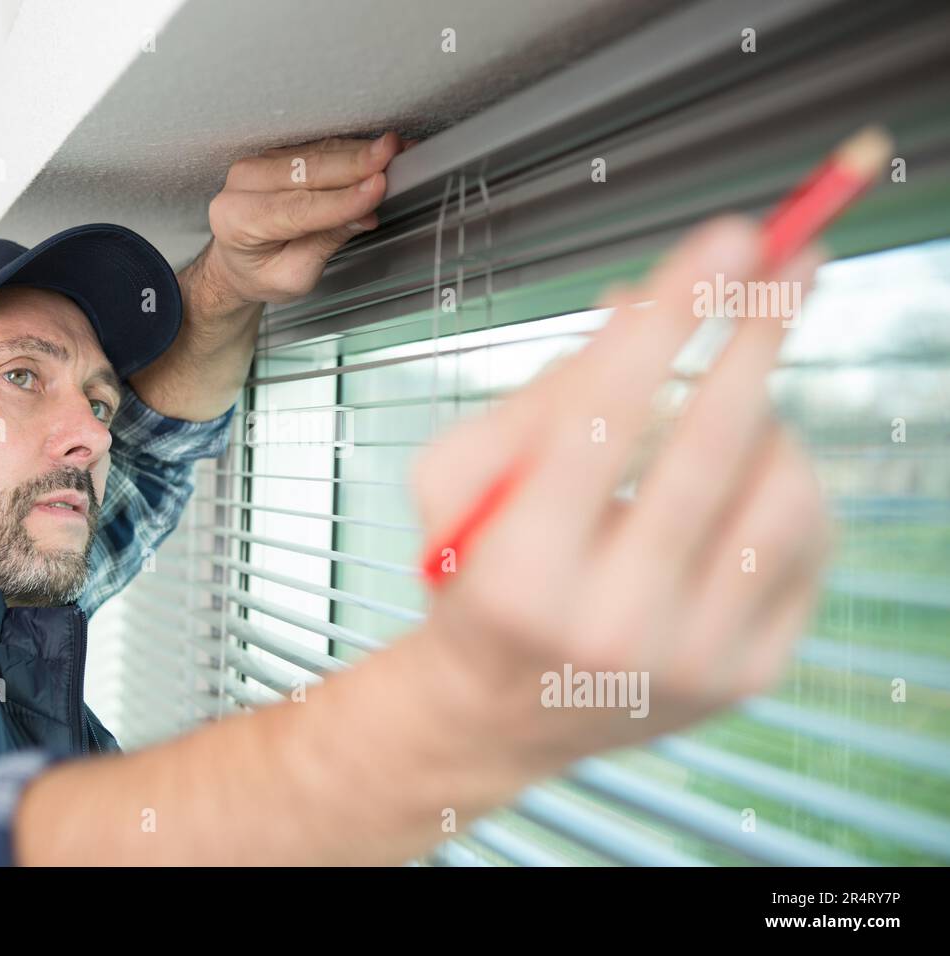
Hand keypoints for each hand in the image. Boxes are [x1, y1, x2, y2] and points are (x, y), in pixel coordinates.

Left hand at [200, 132, 416, 306]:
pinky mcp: (276, 156)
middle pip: (307, 171)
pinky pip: (316, 149)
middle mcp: (242, 183)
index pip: (299, 207)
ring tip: (393, 150)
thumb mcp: (293, 276)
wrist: (236, 263)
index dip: (342, 198)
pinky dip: (349, 150)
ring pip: (315, 154)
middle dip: (355, 163)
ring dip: (357, 152)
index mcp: (238, 220)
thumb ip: (324, 243)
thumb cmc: (260, 274)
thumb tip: (363, 215)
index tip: (377, 187)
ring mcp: (258, 164)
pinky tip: (375, 151)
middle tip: (392, 153)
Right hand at [407, 215, 832, 784]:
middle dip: (755, 333)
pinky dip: (785, 479)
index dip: (672, 314)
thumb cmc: (478, 578)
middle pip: (709, 445)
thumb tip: (644, 303)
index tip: (727, 239)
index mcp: (518, 569)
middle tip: (790, 262)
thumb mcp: (456, 484)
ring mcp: (691, 656)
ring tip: (730, 400)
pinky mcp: (750, 672)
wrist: (502, 712)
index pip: (603, 415)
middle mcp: (610, 623)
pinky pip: (810, 542)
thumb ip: (540, 393)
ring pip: (778, 489)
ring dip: (765, 415)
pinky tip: (746, 468)